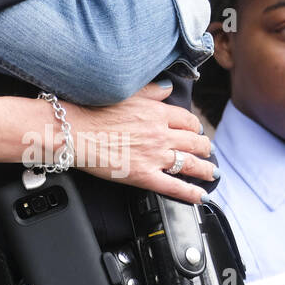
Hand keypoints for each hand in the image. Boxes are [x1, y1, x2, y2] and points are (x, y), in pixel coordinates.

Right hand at [63, 81, 214, 204]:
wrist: (72, 131)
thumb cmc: (91, 110)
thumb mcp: (125, 93)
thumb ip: (150, 90)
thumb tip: (167, 87)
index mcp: (156, 113)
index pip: (186, 119)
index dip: (194, 126)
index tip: (195, 130)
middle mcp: (160, 134)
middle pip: (194, 141)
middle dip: (204, 147)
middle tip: (207, 150)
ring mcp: (154, 156)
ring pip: (190, 163)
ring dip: (205, 169)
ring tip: (211, 173)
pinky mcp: (143, 175)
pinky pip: (174, 186)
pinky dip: (190, 193)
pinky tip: (200, 196)